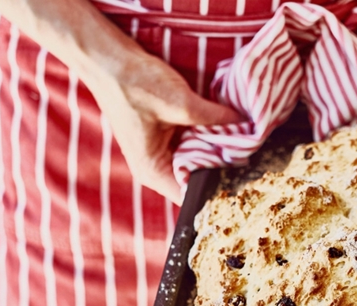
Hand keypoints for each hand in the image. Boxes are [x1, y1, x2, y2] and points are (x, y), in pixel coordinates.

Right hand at [91, 50, 241, 203]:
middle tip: (248, 153)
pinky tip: (223, 125)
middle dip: (220, 166)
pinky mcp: (161, 136)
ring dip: (214, 149)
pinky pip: (189, 144)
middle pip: (196, 178)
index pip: (191, 195)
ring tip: (241, 139)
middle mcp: (154, 167)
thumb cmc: (136, 85)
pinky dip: (204, 135)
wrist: (109, 60)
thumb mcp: (182, 103)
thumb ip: (216, 118)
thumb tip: (246, 124)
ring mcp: (157, 152)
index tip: (243, 174)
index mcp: (153, 171)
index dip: (217, 187)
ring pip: (195, 159)